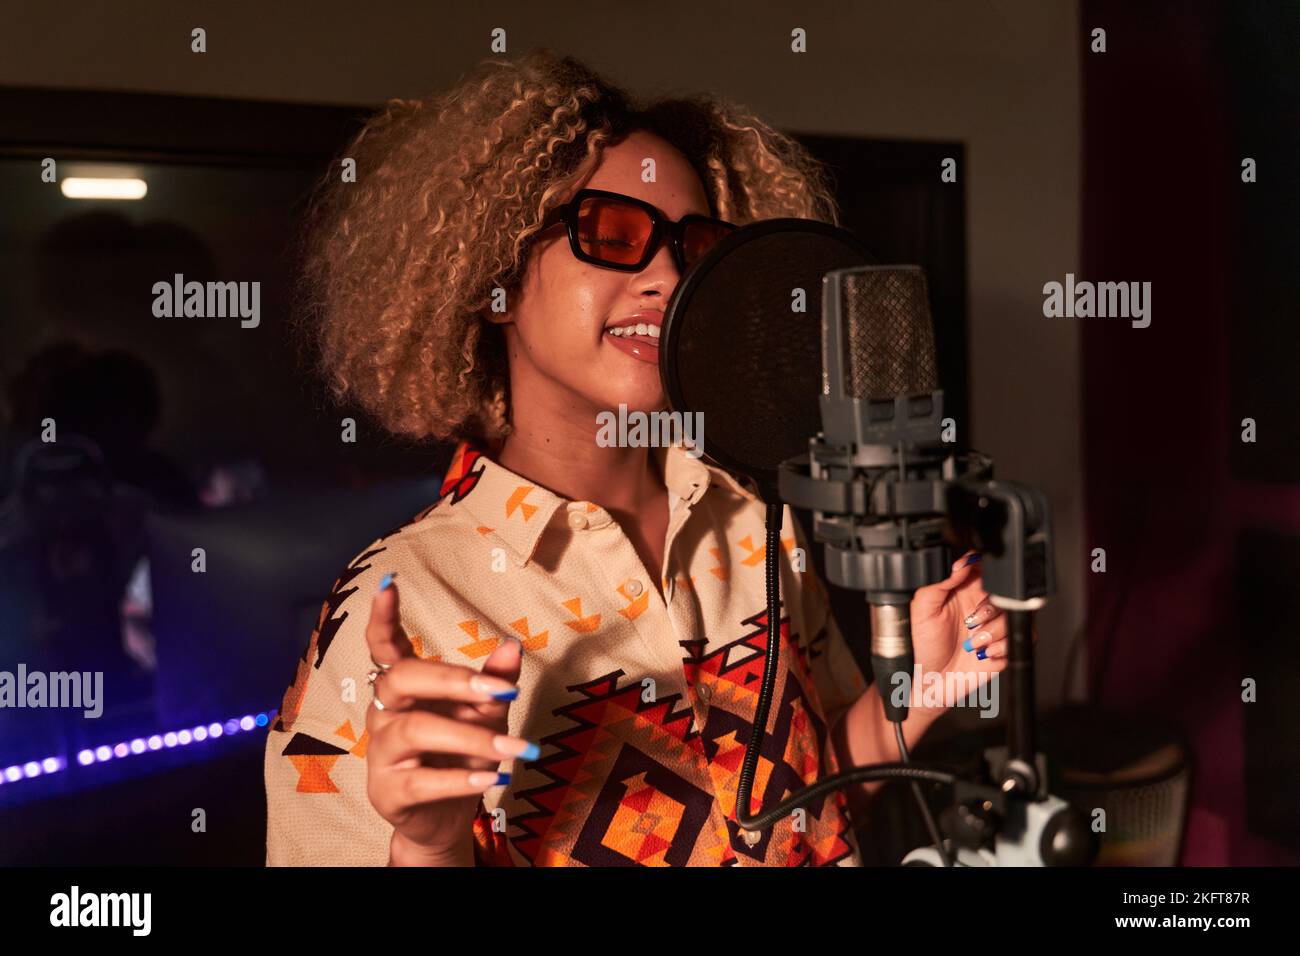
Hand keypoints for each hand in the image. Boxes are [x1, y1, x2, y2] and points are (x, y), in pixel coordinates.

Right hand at [363, 578, 533, 864]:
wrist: (448, 817)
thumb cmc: (463, 753)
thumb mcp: (485, 714)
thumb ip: (493, 682)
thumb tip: (512, 645)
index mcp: (404, 688)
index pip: (383, 646)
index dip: (382, 617)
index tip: (388, 585)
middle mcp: (385, 713)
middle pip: (402, 678)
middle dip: (453, 679)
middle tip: (503, 691)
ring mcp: (382, 753)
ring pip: (417, 729)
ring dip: (472, 738)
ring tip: (514, 748)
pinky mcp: (389, 792)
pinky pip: (423, 781)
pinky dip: (462, 779)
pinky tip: (493, 780)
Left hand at [908, 551, 1036, 695]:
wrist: (928, 682)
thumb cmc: (920, 646)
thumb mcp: (922, 609)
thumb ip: (939, 582)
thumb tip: (960, 563)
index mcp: (962, 590)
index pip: (983, 567)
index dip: (985, 572)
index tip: (975, 586)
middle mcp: (981, 605)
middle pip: (1005, 591)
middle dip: (990, 608)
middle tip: (971, 622)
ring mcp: (994, 626)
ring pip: (1015, 615)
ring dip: (994, 631)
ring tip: (973, 642)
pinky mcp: (1005, 646)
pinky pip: (1020, 638)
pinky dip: (1004, 646)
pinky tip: (984, 652)